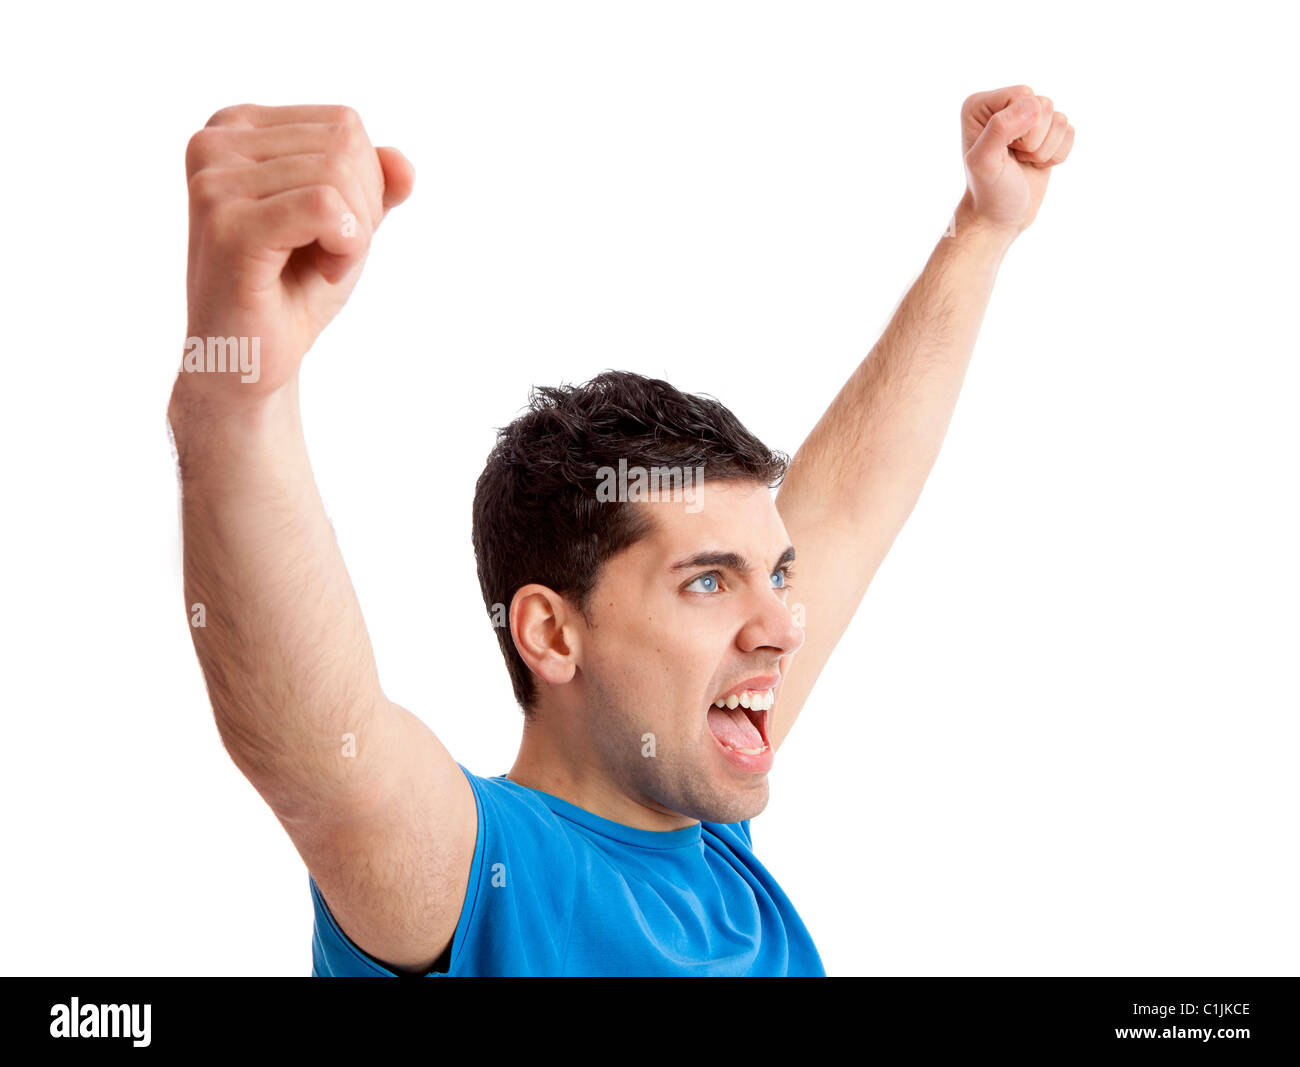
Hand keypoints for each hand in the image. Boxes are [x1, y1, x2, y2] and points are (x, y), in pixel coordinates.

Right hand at [176, 105, 413, 407]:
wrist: (250, 359)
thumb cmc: (292, 290)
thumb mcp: (345, 225)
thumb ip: (375, 186)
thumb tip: (403, 163)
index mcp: (236, 128)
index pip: (344, 124)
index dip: (366, 184)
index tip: (332, 231)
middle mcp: (215, 144)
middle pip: (344, 144)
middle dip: (363, 209)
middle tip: (330, 254)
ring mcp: (214, 183)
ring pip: (338, 175)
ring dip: (354, 235)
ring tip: (320, 266)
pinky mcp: (228, 226)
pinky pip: (325, 207)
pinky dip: (346, 247)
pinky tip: (325, 273)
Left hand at [959, 86, 1072, 237]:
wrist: (1000, 217)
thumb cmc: (988, 191)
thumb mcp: (984, 162)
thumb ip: (1000, 128)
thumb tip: (1033, 105)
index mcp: (980, 105)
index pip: (1023, 95)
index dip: (1023, 126)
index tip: (1006, 150)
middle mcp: (1002, 105)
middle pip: (1044, 104)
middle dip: (1035, 139)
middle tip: (1015, 158)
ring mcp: (1026, 118)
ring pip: (1060, 118)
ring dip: (1046, 149)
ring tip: (1024, 162)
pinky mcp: (1046, 133)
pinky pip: (1069, 131)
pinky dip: (1057, 154)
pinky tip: (1036, 164)